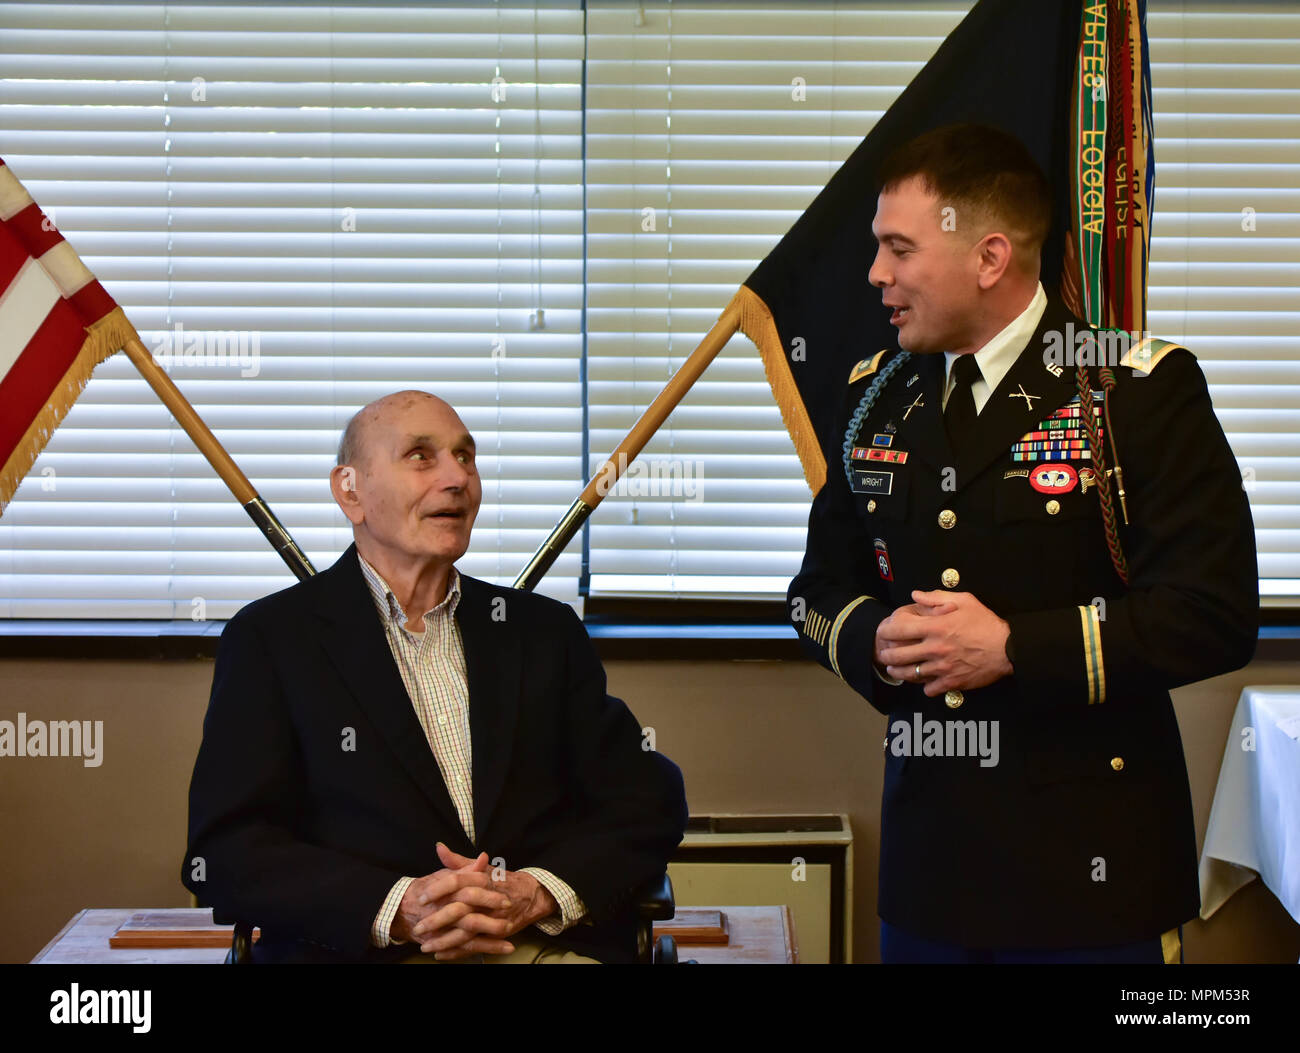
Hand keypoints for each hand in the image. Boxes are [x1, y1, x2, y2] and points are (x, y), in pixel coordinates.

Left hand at [414, 843, 559, 960]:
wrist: (532, 895)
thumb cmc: (502, 881)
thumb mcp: (483, 868)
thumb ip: (458, 861)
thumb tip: (439, 848)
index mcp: (483, 879)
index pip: (457, 881)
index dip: (438, 889)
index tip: (422, 898)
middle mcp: (488, 899)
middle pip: (459, 910)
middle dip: (437, 920)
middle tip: (419, 927)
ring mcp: (494, 918)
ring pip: (466, 932)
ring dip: (444, 941)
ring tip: (425, 946)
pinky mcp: (498, 934)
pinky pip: (475, 946)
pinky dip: (457, 952)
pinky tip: (441, 955)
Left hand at [876, 590, 1011, 695]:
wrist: (1008, 648)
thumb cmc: (986, 622)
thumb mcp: (964, 600)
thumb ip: (936, 597)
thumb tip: (915, 595)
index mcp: (935, 627)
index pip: (899, 629)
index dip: (886, 631)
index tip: (883, 632)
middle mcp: (935, 648)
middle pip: (899, 655)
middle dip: (887, 655)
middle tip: (884, 654)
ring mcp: (942, 667)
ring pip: (910, 674)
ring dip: (899, 672)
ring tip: (894, 669)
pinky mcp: (951, 682)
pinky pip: (929, 688)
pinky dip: (925, 686)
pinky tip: (924, 681)